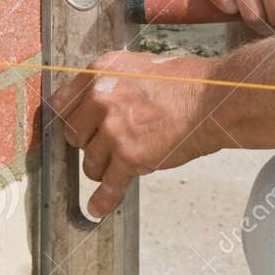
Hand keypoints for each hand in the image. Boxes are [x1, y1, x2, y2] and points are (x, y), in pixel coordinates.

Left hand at [50, 50, 216, 216]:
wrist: (212, 100)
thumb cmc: (184, 83)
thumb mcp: (137, 67)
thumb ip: (109, 83)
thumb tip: (91, 106)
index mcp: (99, 72)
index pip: (62, 103)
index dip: (69, 120)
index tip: (75, 131)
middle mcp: (99, 99)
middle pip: (73, 135)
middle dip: (88, 144)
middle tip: (106, 146)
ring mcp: (113, 129)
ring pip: (90, 162)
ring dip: (103, 168)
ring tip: (122, 163)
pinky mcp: (128, 156)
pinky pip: (109, 185)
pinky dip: (103, 200)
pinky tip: (97, 208)